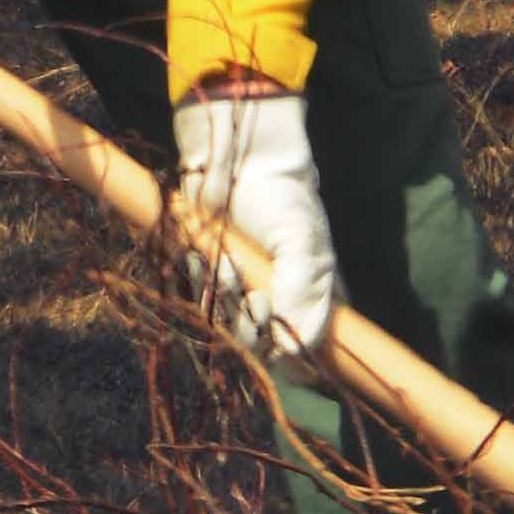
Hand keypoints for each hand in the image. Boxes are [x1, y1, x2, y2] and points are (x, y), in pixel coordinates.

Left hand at [167, 83, 335, 360]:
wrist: (234, 157)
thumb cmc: (280, 197)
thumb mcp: (304, 244)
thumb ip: (305, 296)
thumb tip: (293, 352)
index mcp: (311, 295)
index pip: (308, 350)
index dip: (294, 356)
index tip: (281, 339)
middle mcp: (277, 299)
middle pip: (262, 347)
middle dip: (253, 324)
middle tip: (253, 296)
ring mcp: (241, 290)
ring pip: (228, 325)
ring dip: (225, 296)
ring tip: (228, 260)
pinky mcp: (209, 276)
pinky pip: (201, 300)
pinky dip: (202, 280)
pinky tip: (206, 253)